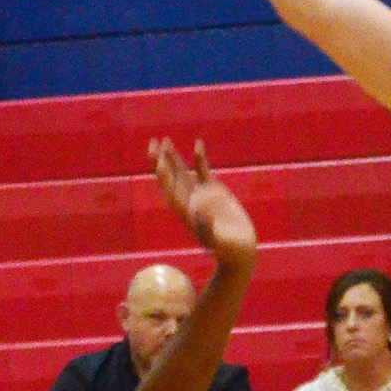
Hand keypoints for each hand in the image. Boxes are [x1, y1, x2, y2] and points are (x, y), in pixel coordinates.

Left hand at [150, 138, 254, 266]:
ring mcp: (200, 194)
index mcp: (186, 213)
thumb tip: (200, 210)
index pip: (170, 192)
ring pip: (182, 172)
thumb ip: (207, 228)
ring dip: (172, 157)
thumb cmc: (228, 250)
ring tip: (165, 140)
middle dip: (159, 161)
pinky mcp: (213, 191)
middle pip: (169, 178)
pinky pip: (203, 171)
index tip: (159, 163)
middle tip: (152, 143)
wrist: (239, 250)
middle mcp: (188, 201)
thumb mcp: (218, 242)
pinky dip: (200, 159)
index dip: (163, 178)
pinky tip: (197, 144)